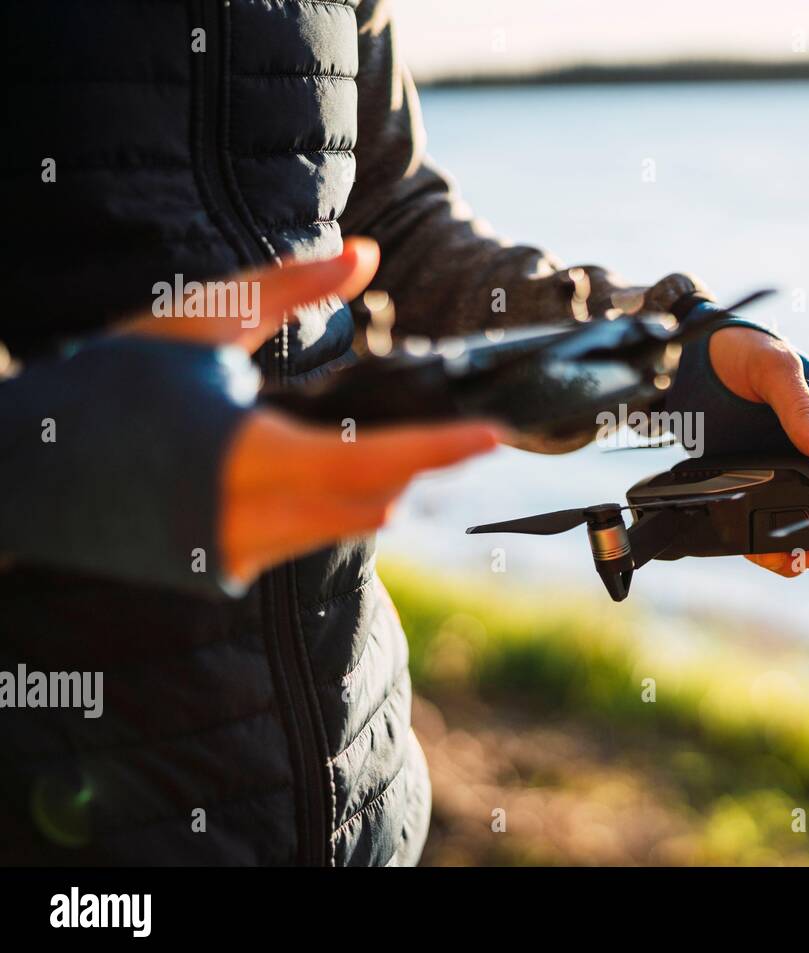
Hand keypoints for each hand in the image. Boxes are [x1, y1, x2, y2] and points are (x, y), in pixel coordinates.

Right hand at [126, 238, 498, 586]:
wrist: (20, 470)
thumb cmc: (106, 383)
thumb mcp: (196, 324)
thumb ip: (287, 288)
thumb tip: (367, 254)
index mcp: (235, 454)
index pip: (363, 464)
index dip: (434, 451)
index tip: (492, 436)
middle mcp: (238, 519)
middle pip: (367, 502)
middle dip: (418, 468)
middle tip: (463, 435)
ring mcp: (228, 557)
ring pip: (341, 527)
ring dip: (379, 487)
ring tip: (405, 447)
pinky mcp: (220, 573)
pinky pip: (306, 542)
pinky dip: (335, 507)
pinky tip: (336, 473)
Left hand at [706, 325, 808, 577]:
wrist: (691, 357)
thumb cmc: (746, 351)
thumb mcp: (777, 371)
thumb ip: (802, 409)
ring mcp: (782, 477)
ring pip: (801, 531)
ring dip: (797, 553)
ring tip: (785, 560)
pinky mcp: (748, 487)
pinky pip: (760, 526)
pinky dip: (760, 546)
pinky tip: (754, 551)